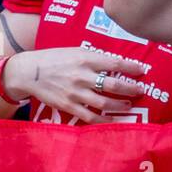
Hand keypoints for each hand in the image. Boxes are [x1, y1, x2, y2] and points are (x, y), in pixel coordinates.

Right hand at [4, 47, 147, 122]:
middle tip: (141, 90)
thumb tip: (115, 62)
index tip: (142, 70)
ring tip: (128, 105)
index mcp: (85, 59)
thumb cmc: (53, 59)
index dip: (131, 67)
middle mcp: (82, 76)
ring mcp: (75, 93)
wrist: (29, 72)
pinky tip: (113, 120)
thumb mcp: (74, 51)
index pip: (114, 63)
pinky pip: (90, 116)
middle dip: (130, 88)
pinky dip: (103, 120)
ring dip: (120, 105)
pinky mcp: (69, 106)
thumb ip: (93, 57)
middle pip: (113, 85)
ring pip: (104, 103)